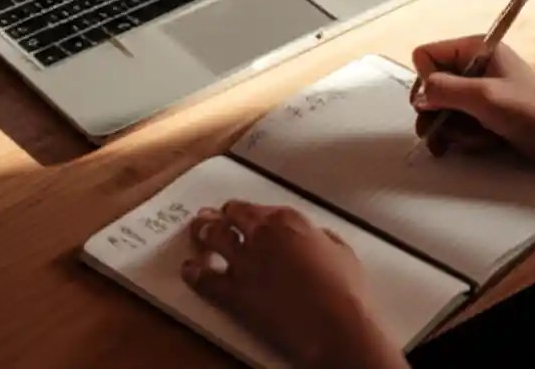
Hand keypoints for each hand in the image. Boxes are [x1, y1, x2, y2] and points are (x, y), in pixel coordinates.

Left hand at [181, 201, 406, 368]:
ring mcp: (243, 262)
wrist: (334, 326)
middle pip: (229, 217)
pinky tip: (188, 270)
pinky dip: (193, 273)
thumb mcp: (341, 252)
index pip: (254, 208)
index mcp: (287, 220)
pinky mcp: (232, 292)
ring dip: (202, 234)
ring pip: (212, 238)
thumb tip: (315, 238)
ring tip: (197, 234)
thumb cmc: (346, 291)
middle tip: (210, 217)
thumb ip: (322, 238)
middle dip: (218, 216)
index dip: (243, 212)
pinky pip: (204, 278)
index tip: (238, 215)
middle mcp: (260, 234)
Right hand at [411, 35, 534, 166]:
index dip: (426, 80)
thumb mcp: (485, 97)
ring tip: (471, 140)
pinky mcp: (483, 112)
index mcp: (475, 49)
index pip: (426, 56)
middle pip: (430, 85)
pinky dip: (463, 136)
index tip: (439, 102)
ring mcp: (478, 90)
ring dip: (450, 128)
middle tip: (439, 133)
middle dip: (435, 112)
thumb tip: (419, 96)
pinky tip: (481, 143)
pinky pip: (457, 122)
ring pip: (441, 108)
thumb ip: (445, 90)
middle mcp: (473, 66)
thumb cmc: (533, 110)